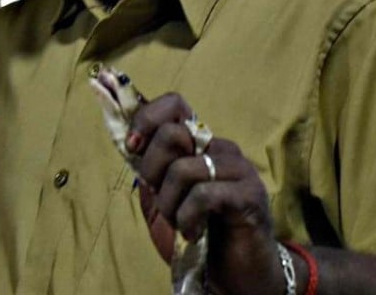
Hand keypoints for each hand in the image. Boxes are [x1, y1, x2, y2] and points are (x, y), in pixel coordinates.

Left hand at [128, 93, 284, 294]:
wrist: (234, 273)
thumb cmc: (196, 232)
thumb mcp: (161, 197)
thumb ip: (148, 168)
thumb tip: (126, 137)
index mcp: (199, 143)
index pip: (174, 103)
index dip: (146, 119)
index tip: (132, 147)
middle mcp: (220, 148)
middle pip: (171, 134)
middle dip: (153, 172)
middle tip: (163, 201)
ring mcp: (238, 169)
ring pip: (183, 168)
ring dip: (170, 204)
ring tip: (181, 223)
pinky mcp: (249, 195)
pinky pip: (203, 194)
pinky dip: (187, 218)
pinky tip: (193, 232)